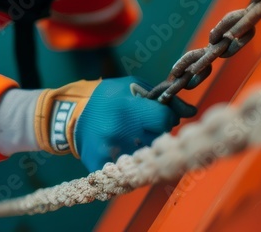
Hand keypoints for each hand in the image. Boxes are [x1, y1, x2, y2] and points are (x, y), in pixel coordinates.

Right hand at [34, 77, 194, 172]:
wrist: (69, 115)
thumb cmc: (106, 98)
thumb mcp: (131, 87)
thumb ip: (162, 97)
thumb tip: (191, 111)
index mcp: (126, 107)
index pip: (165, 119)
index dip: (166, 117)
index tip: (160, 116)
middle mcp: (118, 130)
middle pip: (158, 138)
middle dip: (156, 132)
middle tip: (143, 126)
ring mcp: (108, 150)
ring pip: (147, 156)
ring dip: (144, 148)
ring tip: (131, 137)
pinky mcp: (100, 165)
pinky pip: (129, 172)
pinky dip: (131, 166)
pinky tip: (124, 154)